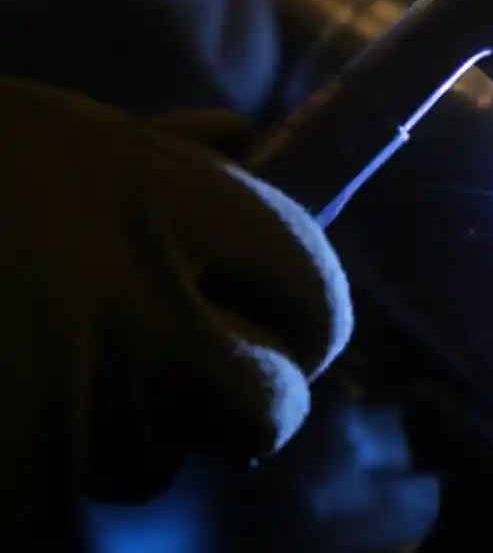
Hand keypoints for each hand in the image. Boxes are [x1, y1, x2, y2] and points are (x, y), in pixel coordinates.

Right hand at [0, 78, 351, 519]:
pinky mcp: (18, 481)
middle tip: (181, 371)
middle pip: (271, 407)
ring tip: (34, 360)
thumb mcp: (53, 137)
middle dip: (237, 398)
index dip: (297, 316)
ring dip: (118, 429)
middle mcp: (145, 308)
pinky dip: (39, 465)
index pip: (315, 292)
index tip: (271, 320)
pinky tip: (3, 397)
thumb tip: (240, 139)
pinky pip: (64, 501)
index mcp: (172, 206)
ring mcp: (80, 407)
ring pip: (155, 460)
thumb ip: (164, 154)